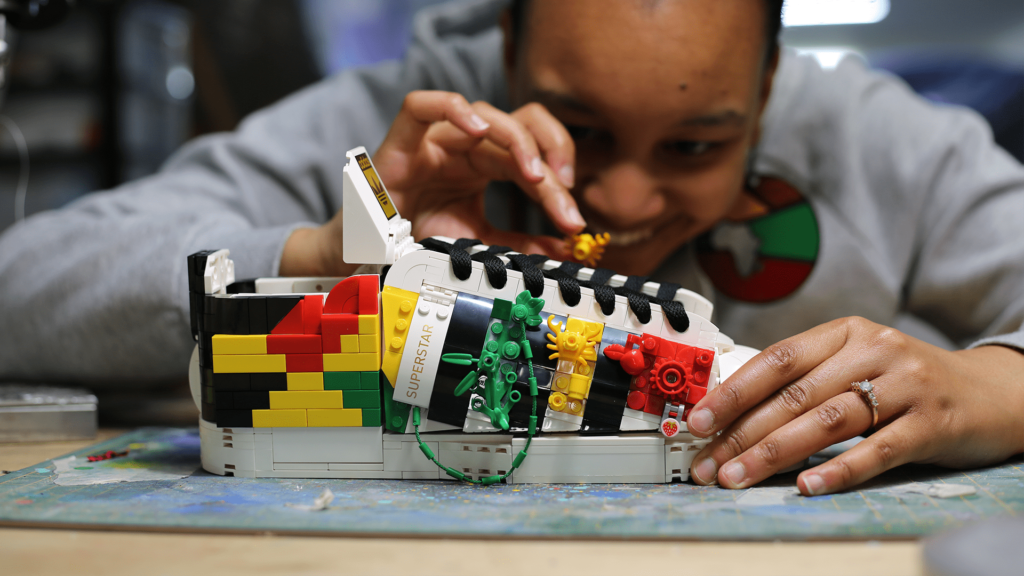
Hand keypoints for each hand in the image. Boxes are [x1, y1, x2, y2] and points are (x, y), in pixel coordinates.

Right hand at [375, 91, 583, 248]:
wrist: (373, 256)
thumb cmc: (418, 240)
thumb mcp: (479, 244)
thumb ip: (519, 244)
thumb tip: (564, 250)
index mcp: (488, 164)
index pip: (535, 156)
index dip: (559, 182)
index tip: (572, 219)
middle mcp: (466, 144)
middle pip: (521, 127)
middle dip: (551, 155)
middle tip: (562, 190)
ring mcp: (436, 138)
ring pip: (485, 112)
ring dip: (517, 139)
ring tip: (533, 174)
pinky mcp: (402, 140)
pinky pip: (422, 105)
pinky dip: (453, 109)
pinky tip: (478, 131)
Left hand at [687, 317, 1023, 494]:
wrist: (989, 390)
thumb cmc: (905, 380)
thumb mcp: (856, 363)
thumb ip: (807, 378)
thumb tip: (734, 408)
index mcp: (845, 333)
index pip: (776, 359)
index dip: (733, 390)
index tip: (697, 420)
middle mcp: (873, 351)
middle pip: (794, 395)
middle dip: (742, 432)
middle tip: (708, 463)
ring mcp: (905, 386)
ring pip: (828, 420)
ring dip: (775, 452)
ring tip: (738, 477)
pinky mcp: (932, 423)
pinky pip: (879, 449)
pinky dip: (840, 469)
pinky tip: (807, 485)